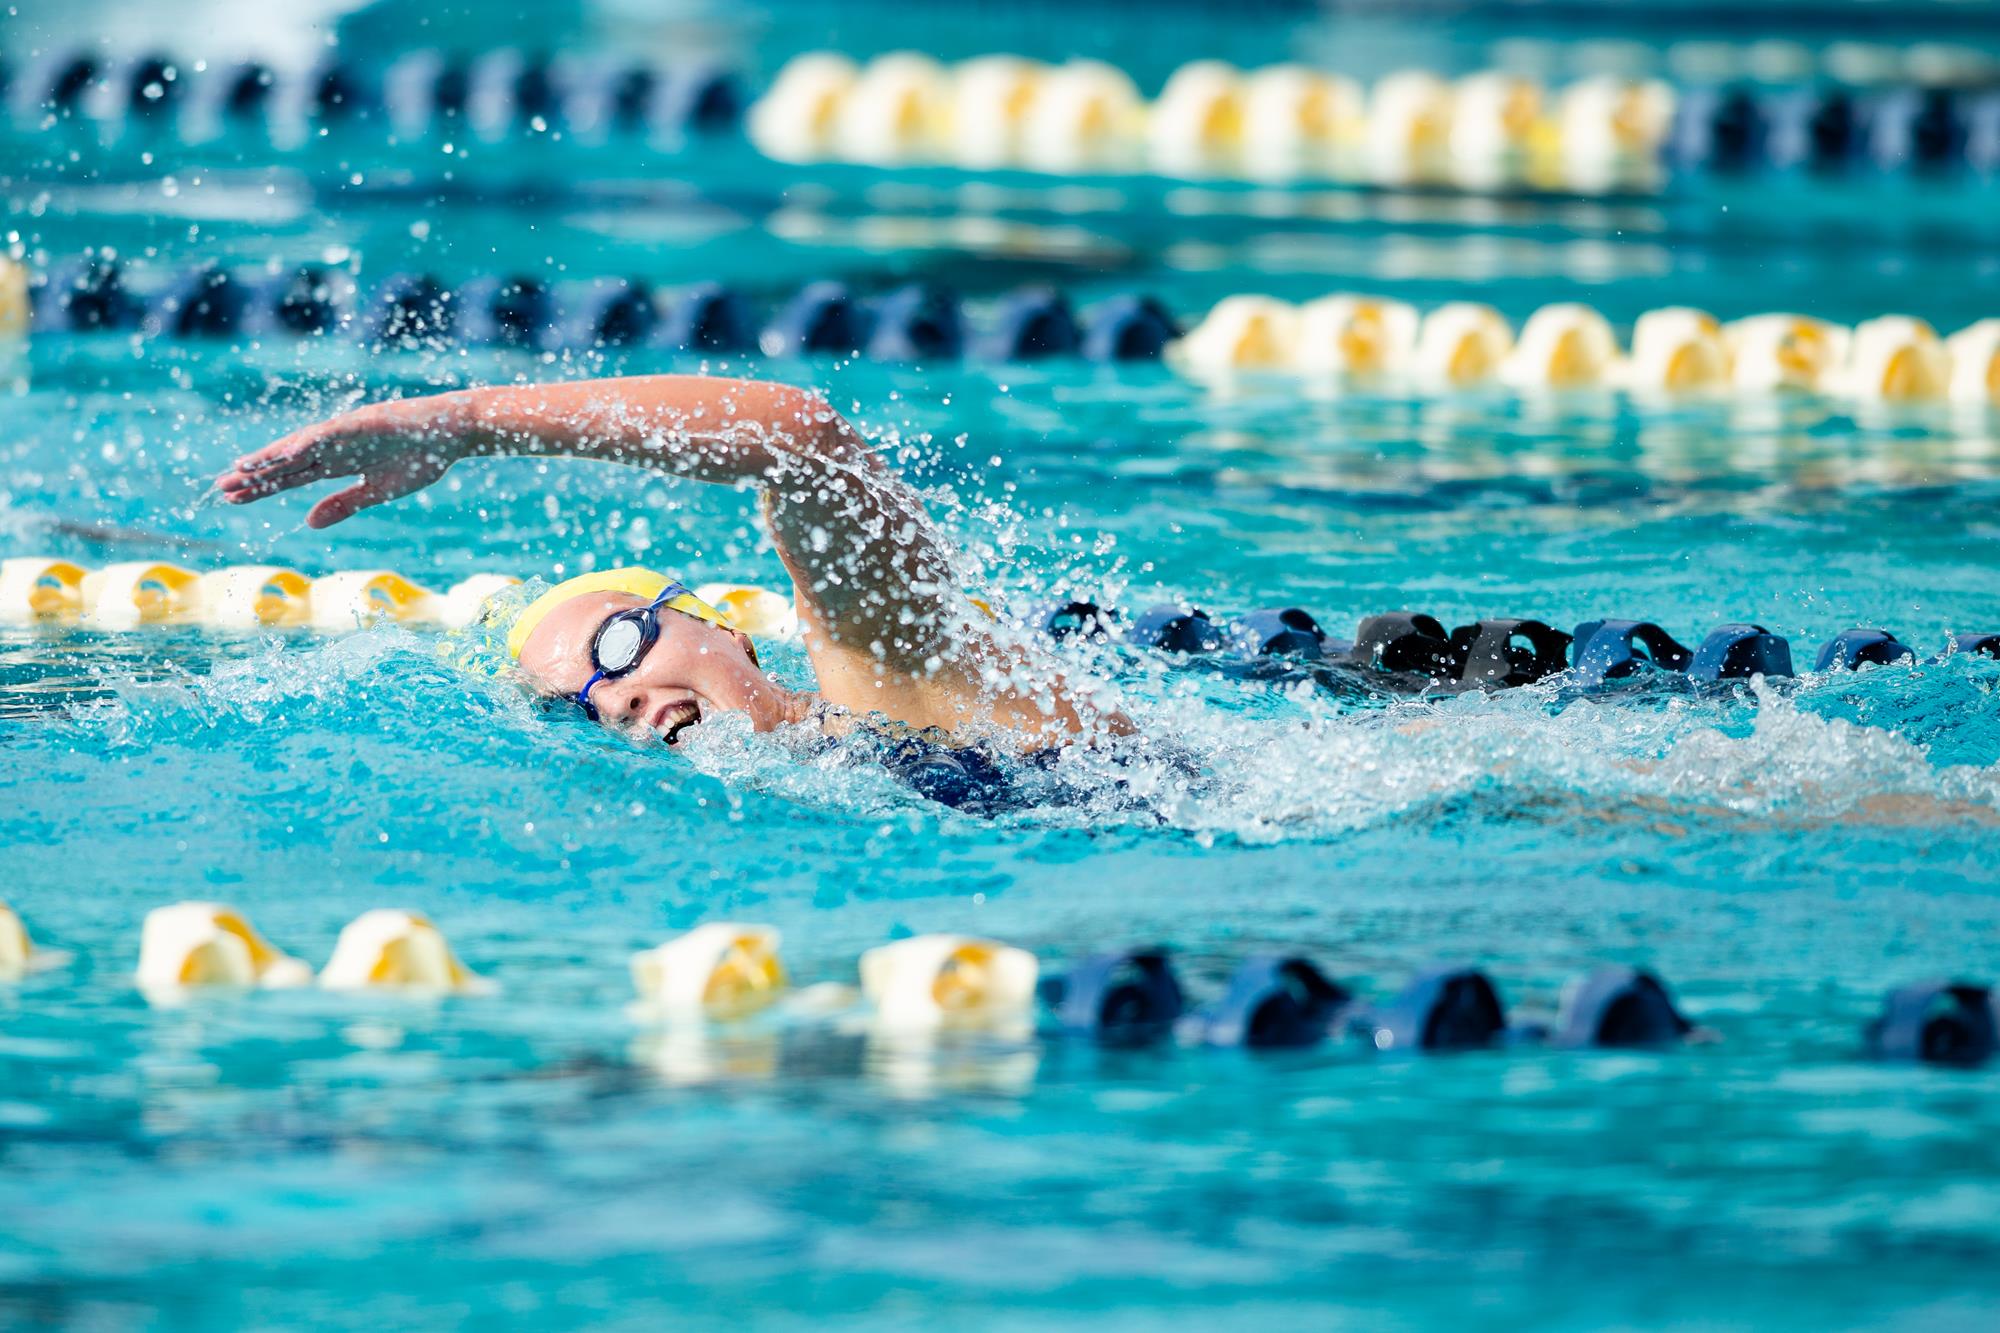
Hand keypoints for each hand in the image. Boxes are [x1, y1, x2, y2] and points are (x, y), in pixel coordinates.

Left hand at [214, 398, 467, 527]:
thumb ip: (344, 504)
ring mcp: (345, 432)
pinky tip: (283, 453)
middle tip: (220, 485)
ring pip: (299, 447)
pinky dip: (305, 443)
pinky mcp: (361, 422)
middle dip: (255, 473)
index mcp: (338, 463)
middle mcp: (334, 446)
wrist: (452, 432)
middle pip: (286, 462)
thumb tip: (308, 522)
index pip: (291, 476)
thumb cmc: (421, 458)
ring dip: (271, 457)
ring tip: (242, 468)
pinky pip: (328, 434)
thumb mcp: (378, 492)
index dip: (262, 486)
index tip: (233, 497)